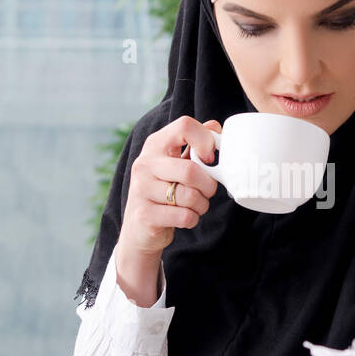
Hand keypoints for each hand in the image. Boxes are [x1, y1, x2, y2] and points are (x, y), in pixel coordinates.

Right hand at [114, 117, 221, 300]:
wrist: (139, 229)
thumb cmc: (164, 192)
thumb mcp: (175, 164)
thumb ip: (194, 145)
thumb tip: (215, 128)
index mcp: (155, 145)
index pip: (184, 126)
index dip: (206, 141)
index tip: (211, 159)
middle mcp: (144, 164)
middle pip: (191, 170)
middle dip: (209, 185)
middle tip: (207, 191)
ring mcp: (141, 189)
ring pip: (190, 196)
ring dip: (202, 205)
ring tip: (195, 206)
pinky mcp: (144, 215)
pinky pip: (184, 216)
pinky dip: (193, 219)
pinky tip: (185, 218)